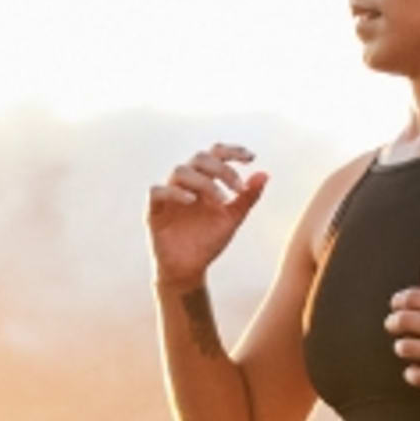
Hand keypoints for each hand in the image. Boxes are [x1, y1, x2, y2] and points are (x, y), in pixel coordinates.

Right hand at [148, 144, 266, 291]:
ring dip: (204, 181)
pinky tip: (192, 200)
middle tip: (238, 188)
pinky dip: (175, 192)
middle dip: (222, 169)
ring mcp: (169, 195)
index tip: (251, 158)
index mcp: (205, 181)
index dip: (232, 151)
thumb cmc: (208, 241)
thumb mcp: (232, 219)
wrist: (188, 269)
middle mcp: (186, 183)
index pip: (216, 154)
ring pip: (180, 170)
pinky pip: (157, 191)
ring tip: (221, 200)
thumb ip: (247, 198)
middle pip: (200, 158)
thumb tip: (265, 174)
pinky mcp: (154, 210)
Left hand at [388, 268, 419, 396]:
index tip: (395, 304)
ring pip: (411, 348)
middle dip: (393, 322)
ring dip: (402, 347)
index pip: (417, 297)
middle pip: (408, 320)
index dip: (400, 300)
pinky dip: (413, 374)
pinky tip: (414, 371)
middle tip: (392, 325)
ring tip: (403, 347)